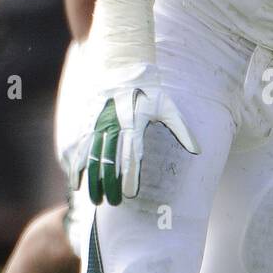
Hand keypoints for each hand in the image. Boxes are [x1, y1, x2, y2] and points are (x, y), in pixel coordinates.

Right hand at [84, 62, 199, 205]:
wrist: (124, 68)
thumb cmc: (150, 93)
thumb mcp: (169, 107)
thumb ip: (181, 129)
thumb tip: (198, 150)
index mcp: (134, 121)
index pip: (131, 152)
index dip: (129, 174)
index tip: (130, 194)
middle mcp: (113, 124)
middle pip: (108, 158)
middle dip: (110, 183)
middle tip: (113, 203)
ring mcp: (97, 124)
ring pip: (90, 155)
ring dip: (91, 179)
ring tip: (95, 200)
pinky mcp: (87, 124)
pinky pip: (79, 148)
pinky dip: (75, 166)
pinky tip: (76, 183)